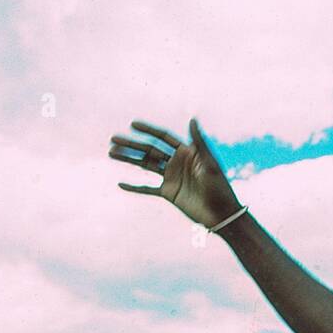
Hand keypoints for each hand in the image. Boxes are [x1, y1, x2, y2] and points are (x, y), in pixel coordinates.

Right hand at [109, 118, 242, 228]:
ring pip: (145, 166)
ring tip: (111, 153)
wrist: (221, 214)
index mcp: (186, 152)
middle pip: (150, 150)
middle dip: (131, 144)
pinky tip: (121, 183)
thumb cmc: (220, 187)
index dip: (148, 130)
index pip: (163, 138)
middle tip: (113, 139)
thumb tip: (192, 118)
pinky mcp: (168, 193)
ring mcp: (171, 178)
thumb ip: (198, 142)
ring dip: (129, 160)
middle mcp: (176, 163)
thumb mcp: (210, 163)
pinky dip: (134, 187)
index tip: (133, 124)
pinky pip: (148, 189)